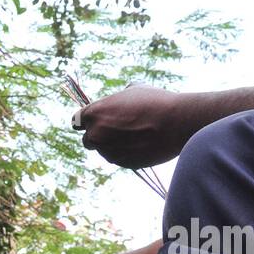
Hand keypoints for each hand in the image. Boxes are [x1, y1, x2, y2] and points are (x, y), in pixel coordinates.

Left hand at [76, 85, 193, 168]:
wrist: (176, 122)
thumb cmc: (156, 102)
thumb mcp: (135, 90)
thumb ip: (120, 97)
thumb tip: (120, 97)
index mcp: (94, 113)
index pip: (77, 121)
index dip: (86, 121)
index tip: (93, 122)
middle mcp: (96, 134)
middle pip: (88, 139)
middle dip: (98, 136)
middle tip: (115, 131)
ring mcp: (107, 151)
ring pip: (103, 150)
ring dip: (113, 145)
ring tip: (135, 135)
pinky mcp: (120, 163)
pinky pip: (117, 158)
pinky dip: (124, 153)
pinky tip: (140, 144)